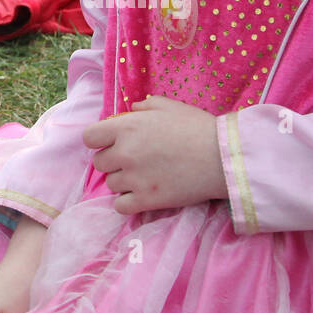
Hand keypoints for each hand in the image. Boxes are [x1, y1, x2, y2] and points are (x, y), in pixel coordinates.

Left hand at [83, 94, 226, 215]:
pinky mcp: (145, 200)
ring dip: (123, 181)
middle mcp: (124, 153)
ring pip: (111, 184)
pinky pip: (119, 206)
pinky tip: (142, 194)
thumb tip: (132, 110)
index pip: (89, 137)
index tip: (114, 142)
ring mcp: (133, 179)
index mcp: (126, 127)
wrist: (222, 157)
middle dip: (113, 161)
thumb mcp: (170, 107)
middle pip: (99, 163)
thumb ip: (145, 106)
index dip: (100, 140)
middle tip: (134, 160)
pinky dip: (128, 202)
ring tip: (145, 177)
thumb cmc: (198, 127)